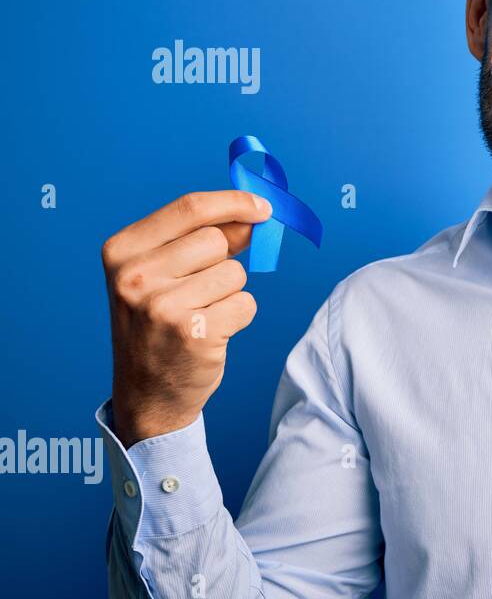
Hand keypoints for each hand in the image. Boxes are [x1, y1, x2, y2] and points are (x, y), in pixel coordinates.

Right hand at [101, 190, 271, 448]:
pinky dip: (237, 317)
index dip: (234, 203)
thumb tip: (252, 215)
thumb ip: (201, 240)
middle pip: (217, 241)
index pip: (189, 208)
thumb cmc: (157, 325)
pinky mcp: (194, 333)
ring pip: (235, 274)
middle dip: (224, 261)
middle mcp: (135, 277)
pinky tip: (211, 334)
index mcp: (122, 251)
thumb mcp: (161, 275)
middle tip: (202, 290)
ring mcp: (162, 306)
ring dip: (229, 293)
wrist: (146, 394)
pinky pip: (246, 304)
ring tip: (200, 315)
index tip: (263, 207)